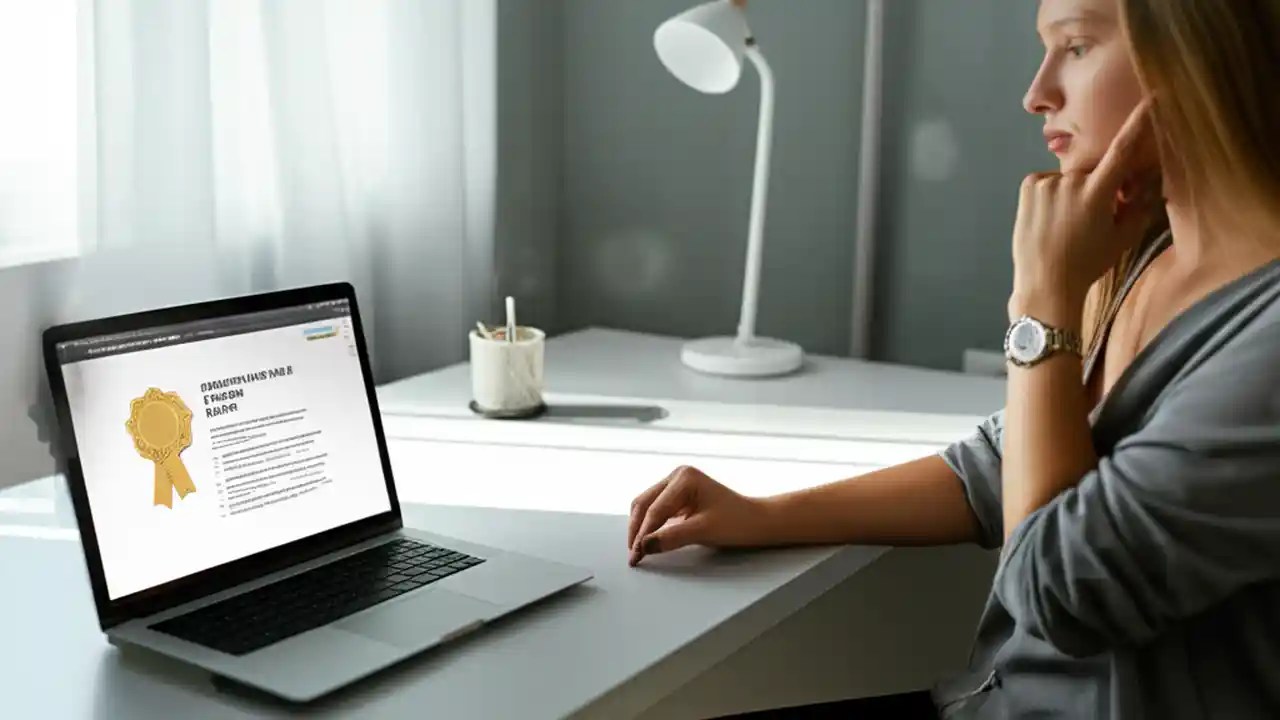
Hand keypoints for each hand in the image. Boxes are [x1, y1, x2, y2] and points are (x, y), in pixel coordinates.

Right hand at [627, 465, 769, 566]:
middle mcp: (677, 476)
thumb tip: (643, 548)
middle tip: (633, 556)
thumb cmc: (737, 522)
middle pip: (644, 504)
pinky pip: (657, 511)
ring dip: (640, 528)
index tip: (635, 556)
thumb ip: (671, 538)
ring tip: (637, 552)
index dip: (643, 535)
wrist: (757, 522)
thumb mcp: (703, 531)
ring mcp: (677, 485)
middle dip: (637, 530)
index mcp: (684, 477)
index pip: (655, 509)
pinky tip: (647, 542)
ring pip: (647, 507)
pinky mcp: (679, 497)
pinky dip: (650, 527)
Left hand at [1009, 98, 1162, 324]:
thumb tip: (1143, 187)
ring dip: (1072, 192)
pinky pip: (1048, 182)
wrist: (1045, 283)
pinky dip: (1052, 194)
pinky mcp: (1028, 186)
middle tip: (1091, 219)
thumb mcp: (1121, 238)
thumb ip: (1137, 206)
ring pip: (1070, 178)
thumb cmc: (1087, 264)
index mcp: (1097, 193)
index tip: (1152, 98)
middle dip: (1098, 187)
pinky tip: (1049, 219)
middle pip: (1094, 172)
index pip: (1123, 151)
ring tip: (1066, 225)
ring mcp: (1046, 183)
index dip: (1139, 123)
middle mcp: (1070, 182)